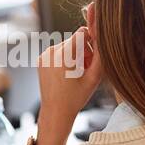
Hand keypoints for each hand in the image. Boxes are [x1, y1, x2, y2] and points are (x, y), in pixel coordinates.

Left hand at [35, 13, 103, 144]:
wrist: (55, 112)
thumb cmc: (76, 97)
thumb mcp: (94, 76)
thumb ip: (100, 53)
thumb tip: (103, 32)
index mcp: (64, 55)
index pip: (83, 32)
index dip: (90, 44)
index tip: (90, 59)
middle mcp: (52, 51)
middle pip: (75, 39)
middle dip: (83, 51)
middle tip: (84, 70)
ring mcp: (44, 55)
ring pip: (67, 45)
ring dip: (74, 55)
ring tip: (76, 74)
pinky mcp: (41, 58)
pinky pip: (58, 51)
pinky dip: (64, 58)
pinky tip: (66, 74)